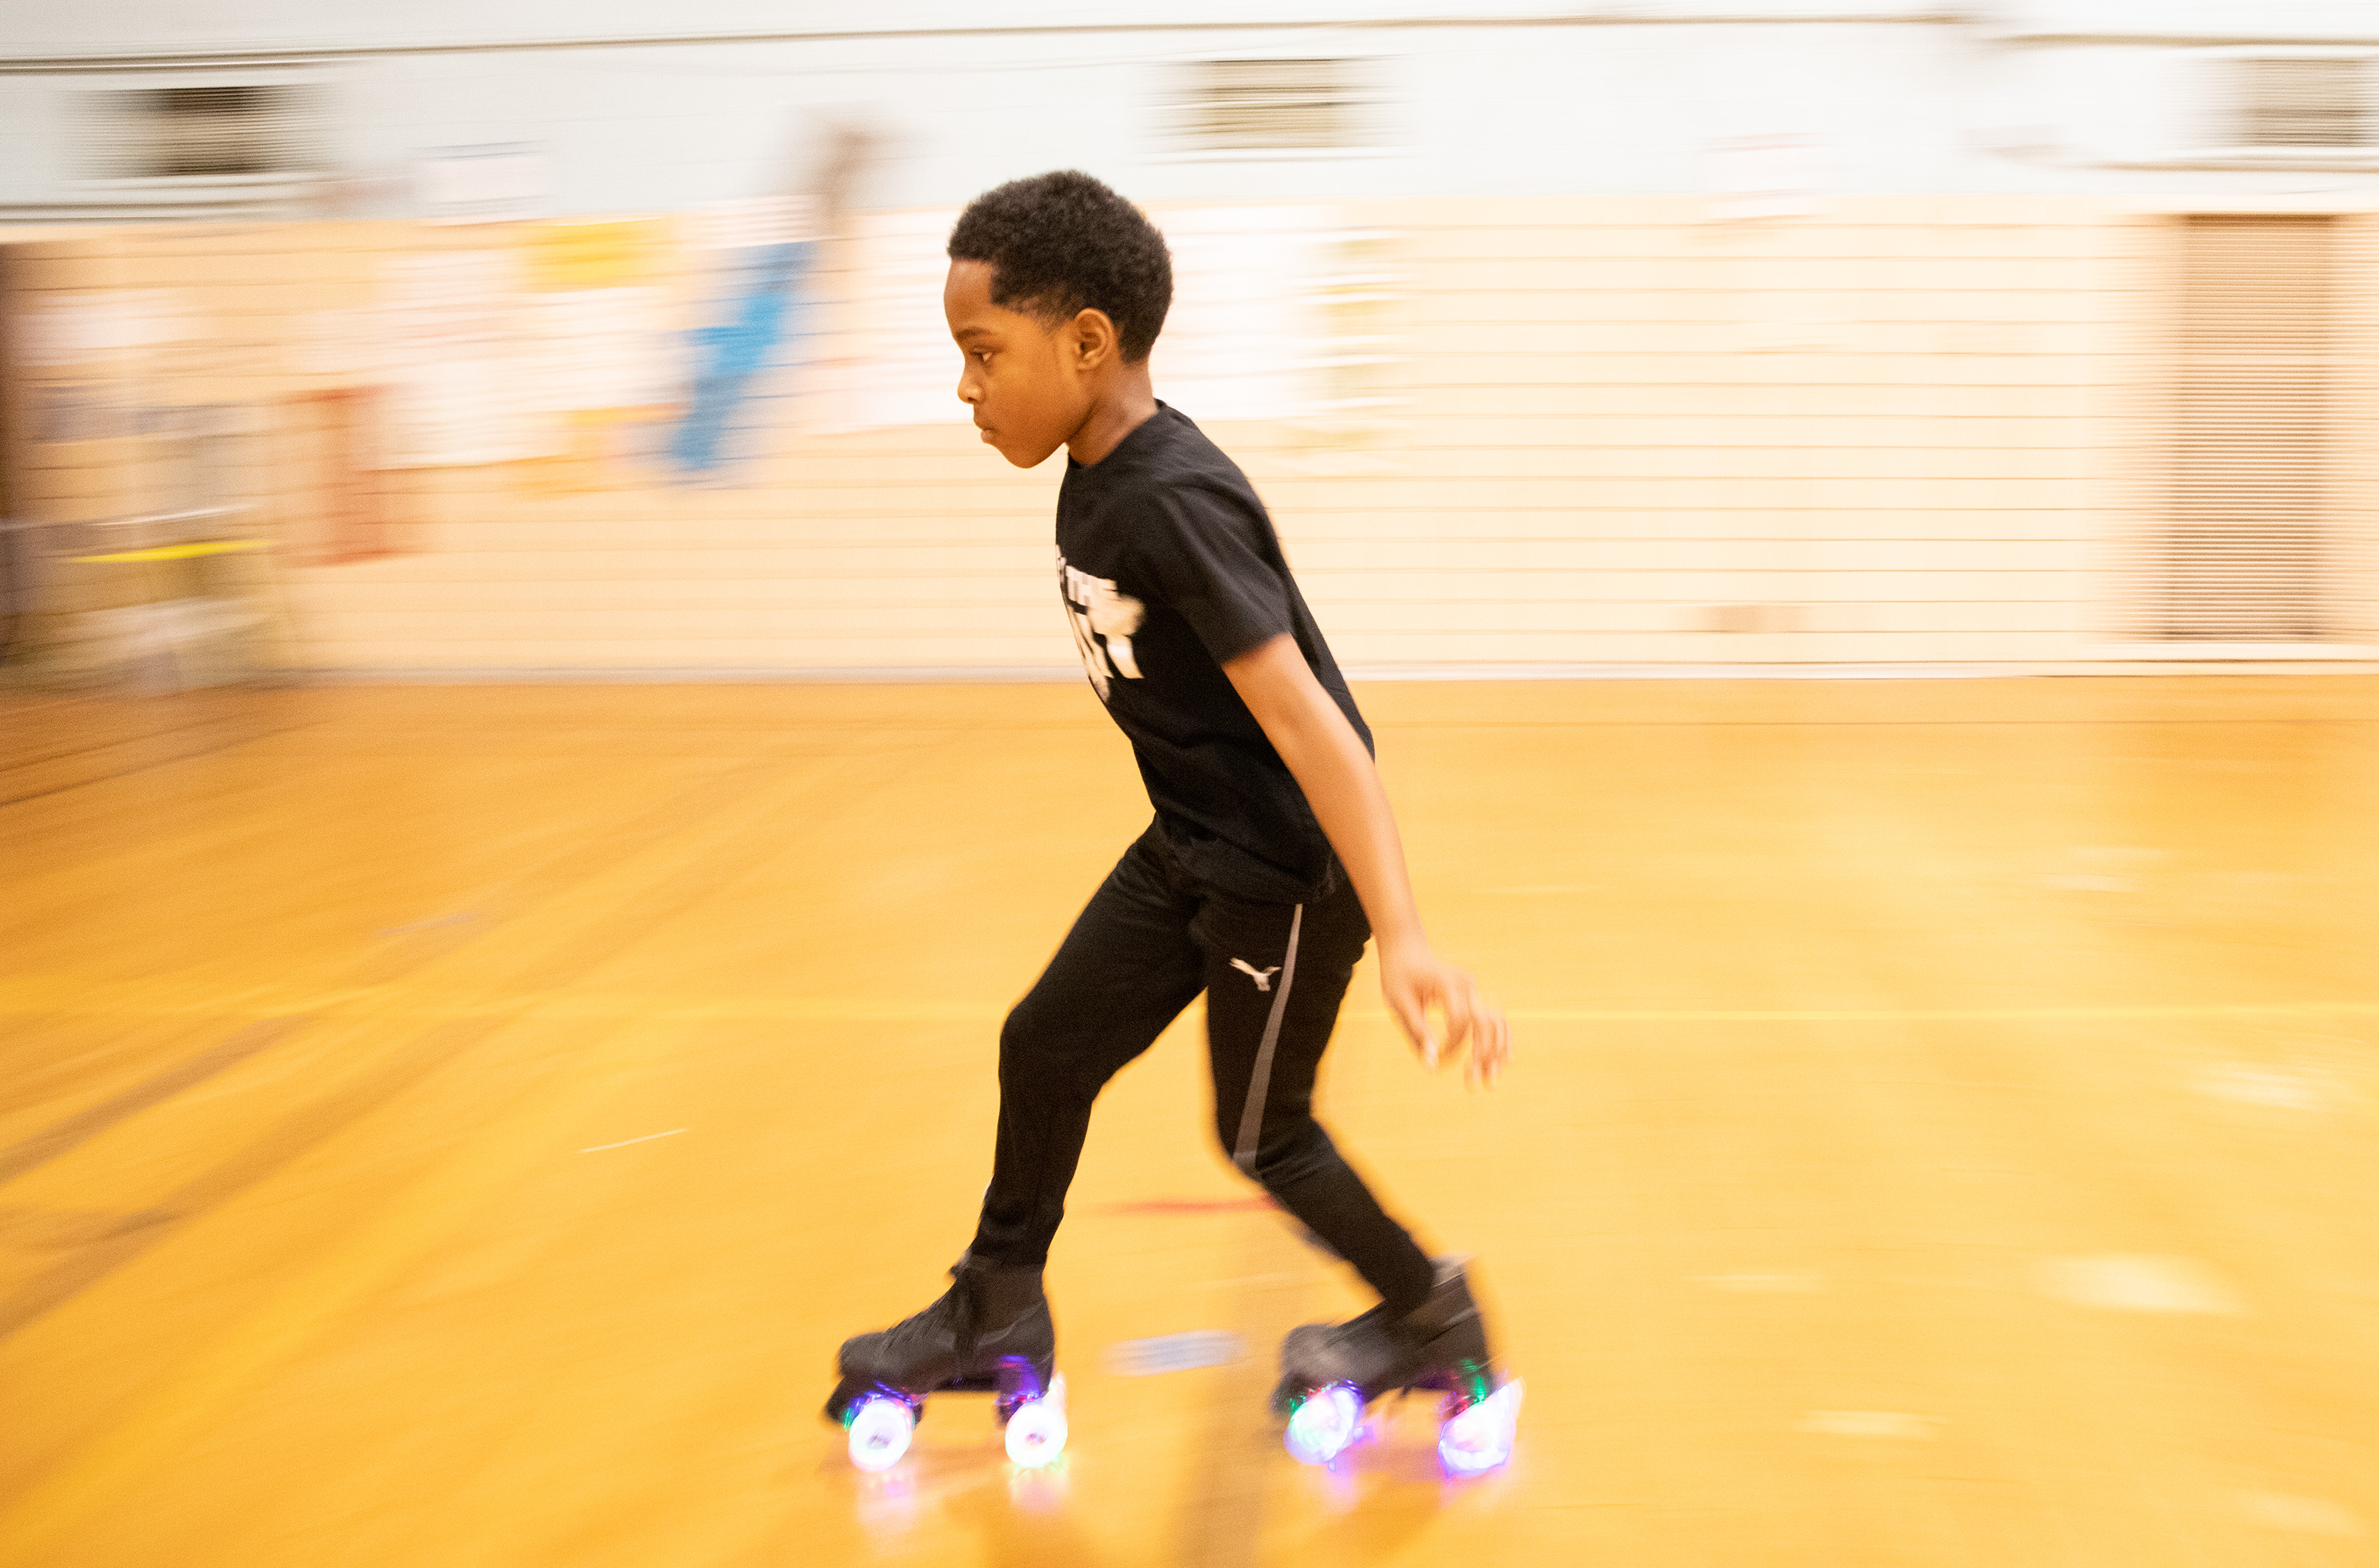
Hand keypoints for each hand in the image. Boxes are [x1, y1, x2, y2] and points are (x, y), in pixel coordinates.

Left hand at [1379, 941, 1510, 1086]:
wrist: (1408, 952)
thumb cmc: (1399, 977)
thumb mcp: (1400, 1005)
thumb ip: (1418, 1033)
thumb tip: (1432, 1066)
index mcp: (1447, 983)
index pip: (1459, 1019)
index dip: (1451, 1045)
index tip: (1437, 1058)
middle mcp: (1468, 984)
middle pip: (1486, 1022)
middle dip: (1483, 1055)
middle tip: (1476, 1085)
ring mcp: (1475, 989)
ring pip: (1497, 1022)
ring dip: (1496, 1053)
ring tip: (1491, 1082)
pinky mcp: (1477, 995)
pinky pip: (1495, 1019)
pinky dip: (1501, 1040)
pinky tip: (1504, 1062)